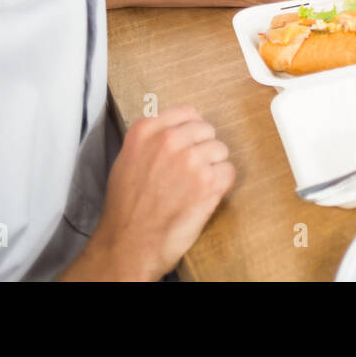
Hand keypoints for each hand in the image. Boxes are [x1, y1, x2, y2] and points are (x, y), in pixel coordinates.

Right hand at [71, 105, 235, 280]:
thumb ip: (151, 139)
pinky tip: (204, 196)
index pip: (187, 112)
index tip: (190, 143)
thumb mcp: (127, 159)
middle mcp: (169, 140)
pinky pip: (229, 172)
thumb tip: (176, 129)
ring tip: (194, 187)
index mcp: (146, 130)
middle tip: (190, 172)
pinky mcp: (208, 182)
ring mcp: (190, 160)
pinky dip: (222, 185)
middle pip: (207, 130)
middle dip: (203, 149)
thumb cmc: (126, 208)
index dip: (191, 130)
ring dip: (213, 168)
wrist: (129, 244)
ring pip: (220, 150)